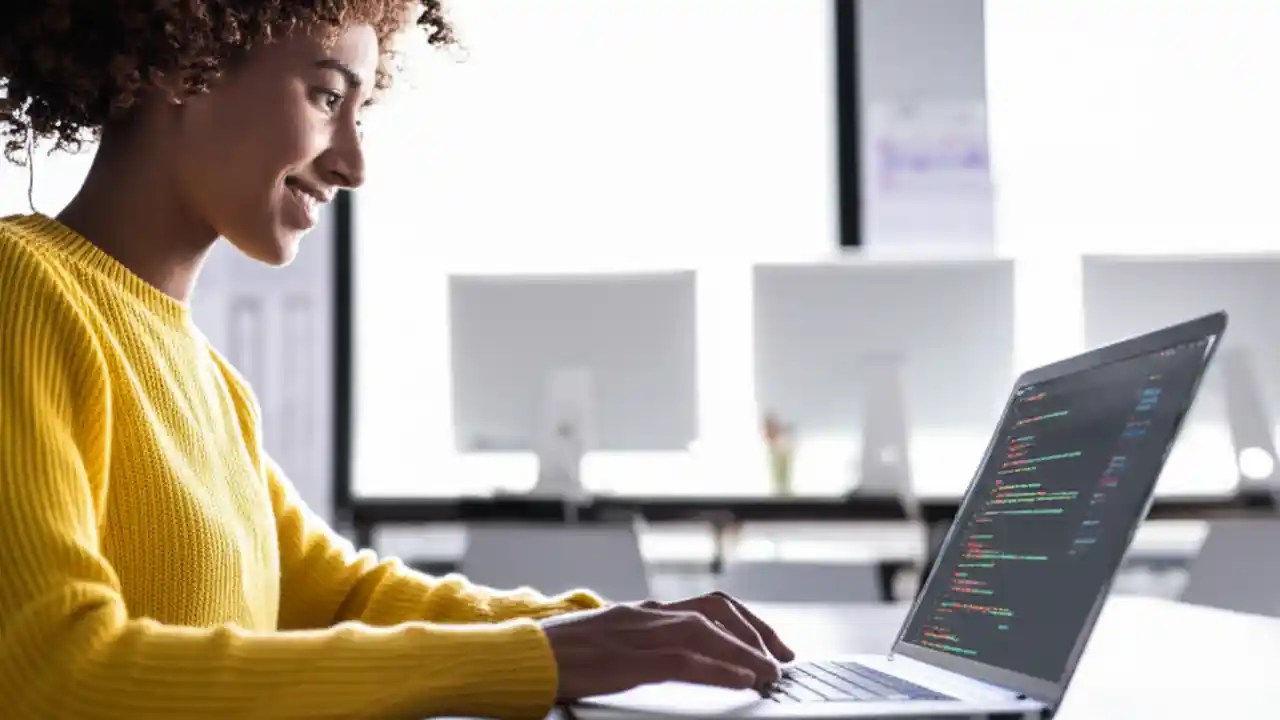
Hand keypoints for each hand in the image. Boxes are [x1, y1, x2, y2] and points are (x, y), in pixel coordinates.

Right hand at [540, 591, 794, 700]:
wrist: (515, 657)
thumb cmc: (554, 658)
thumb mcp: (605, 647)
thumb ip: (638, 648)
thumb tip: (673, 662)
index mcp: (641, 612)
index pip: (706, 606)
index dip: (744, 622)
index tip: (770, 645)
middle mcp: (644, 615)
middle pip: (715, 611)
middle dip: (756, 633)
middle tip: (784, 659)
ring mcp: (635, 633)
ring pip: (706, 631)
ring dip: (746, 652)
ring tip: (772, 673)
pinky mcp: (626, 657)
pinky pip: (684, 659)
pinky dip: (720, 668)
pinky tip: (743, 680)